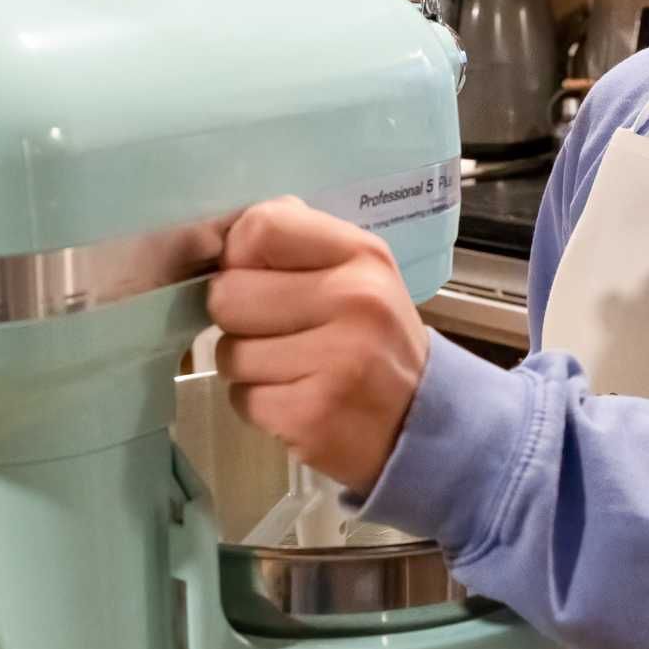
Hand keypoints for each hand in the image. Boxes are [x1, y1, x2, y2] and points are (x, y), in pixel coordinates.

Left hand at [206, 197, 430, 494]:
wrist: (420, 421)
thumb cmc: (376, 340)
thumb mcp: (361, 274)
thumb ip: (301, 241)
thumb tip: (235, 232)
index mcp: (363, 256)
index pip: (261, 228)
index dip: (240, 256)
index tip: (258, 278)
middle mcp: (353, 301)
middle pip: (228, 294)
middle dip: (239, 319)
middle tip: (279, 333)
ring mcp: (335, 362)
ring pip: (229, 352)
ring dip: (249, 366)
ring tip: (293, 369)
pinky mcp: (311, 416)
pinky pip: (242, 399)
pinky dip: (258, 404)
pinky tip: (295, 401)